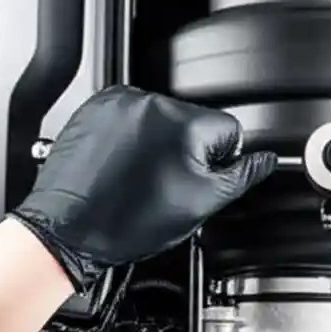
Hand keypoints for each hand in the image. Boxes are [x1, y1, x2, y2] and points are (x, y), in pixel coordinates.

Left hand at [11, 86, 276, 290]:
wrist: (67, 228)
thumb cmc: (126, 222)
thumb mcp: (199, 204)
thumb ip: (240, 177)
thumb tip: (263, 160)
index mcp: (183, 124)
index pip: (228, 129)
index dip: (218, 160)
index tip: (197, 178)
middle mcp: (152, 104)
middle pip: (194, 122)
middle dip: (186, 150)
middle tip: (165, 183)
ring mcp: (120, 103)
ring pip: (162, 119)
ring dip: (158, 141)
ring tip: (137, 176)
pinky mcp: (97, 107)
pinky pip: (130, 115)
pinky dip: (129, 136)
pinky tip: (120, 165)